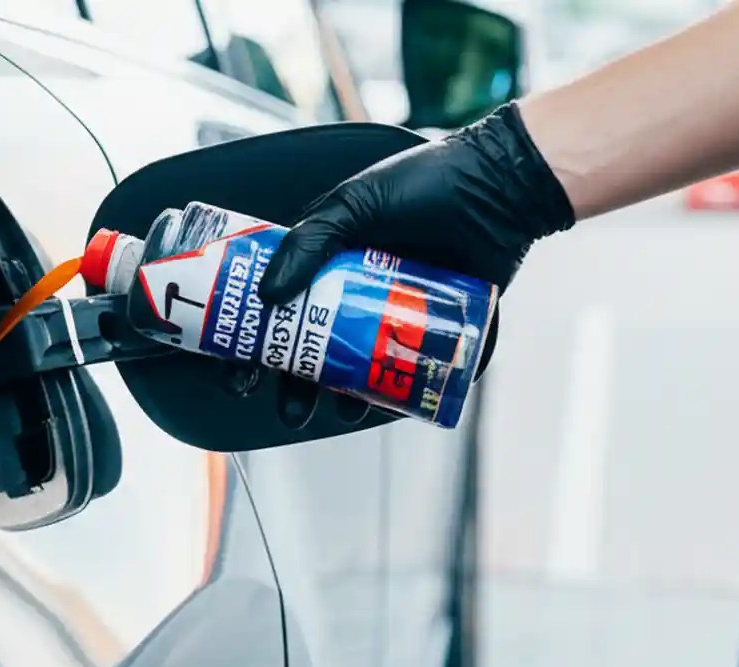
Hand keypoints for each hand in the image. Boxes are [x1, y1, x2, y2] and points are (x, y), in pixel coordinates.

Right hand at [253, 104, 572, 428]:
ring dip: (341, 395)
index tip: (239, 372)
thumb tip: (265, 295)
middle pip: (310, 347)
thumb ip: (308, 242)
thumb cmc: (426, 184)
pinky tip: (383, 402)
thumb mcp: (355, 202)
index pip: (274, 305)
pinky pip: (405, 370)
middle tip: (292, 411)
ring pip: (355, 365)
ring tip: (342, 409)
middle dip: (294, 385)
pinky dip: (392, 392)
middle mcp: (352, 288)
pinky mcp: (431, 328)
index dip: (250, 341)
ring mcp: (391, 311)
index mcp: (324, 257)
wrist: (500, 190)